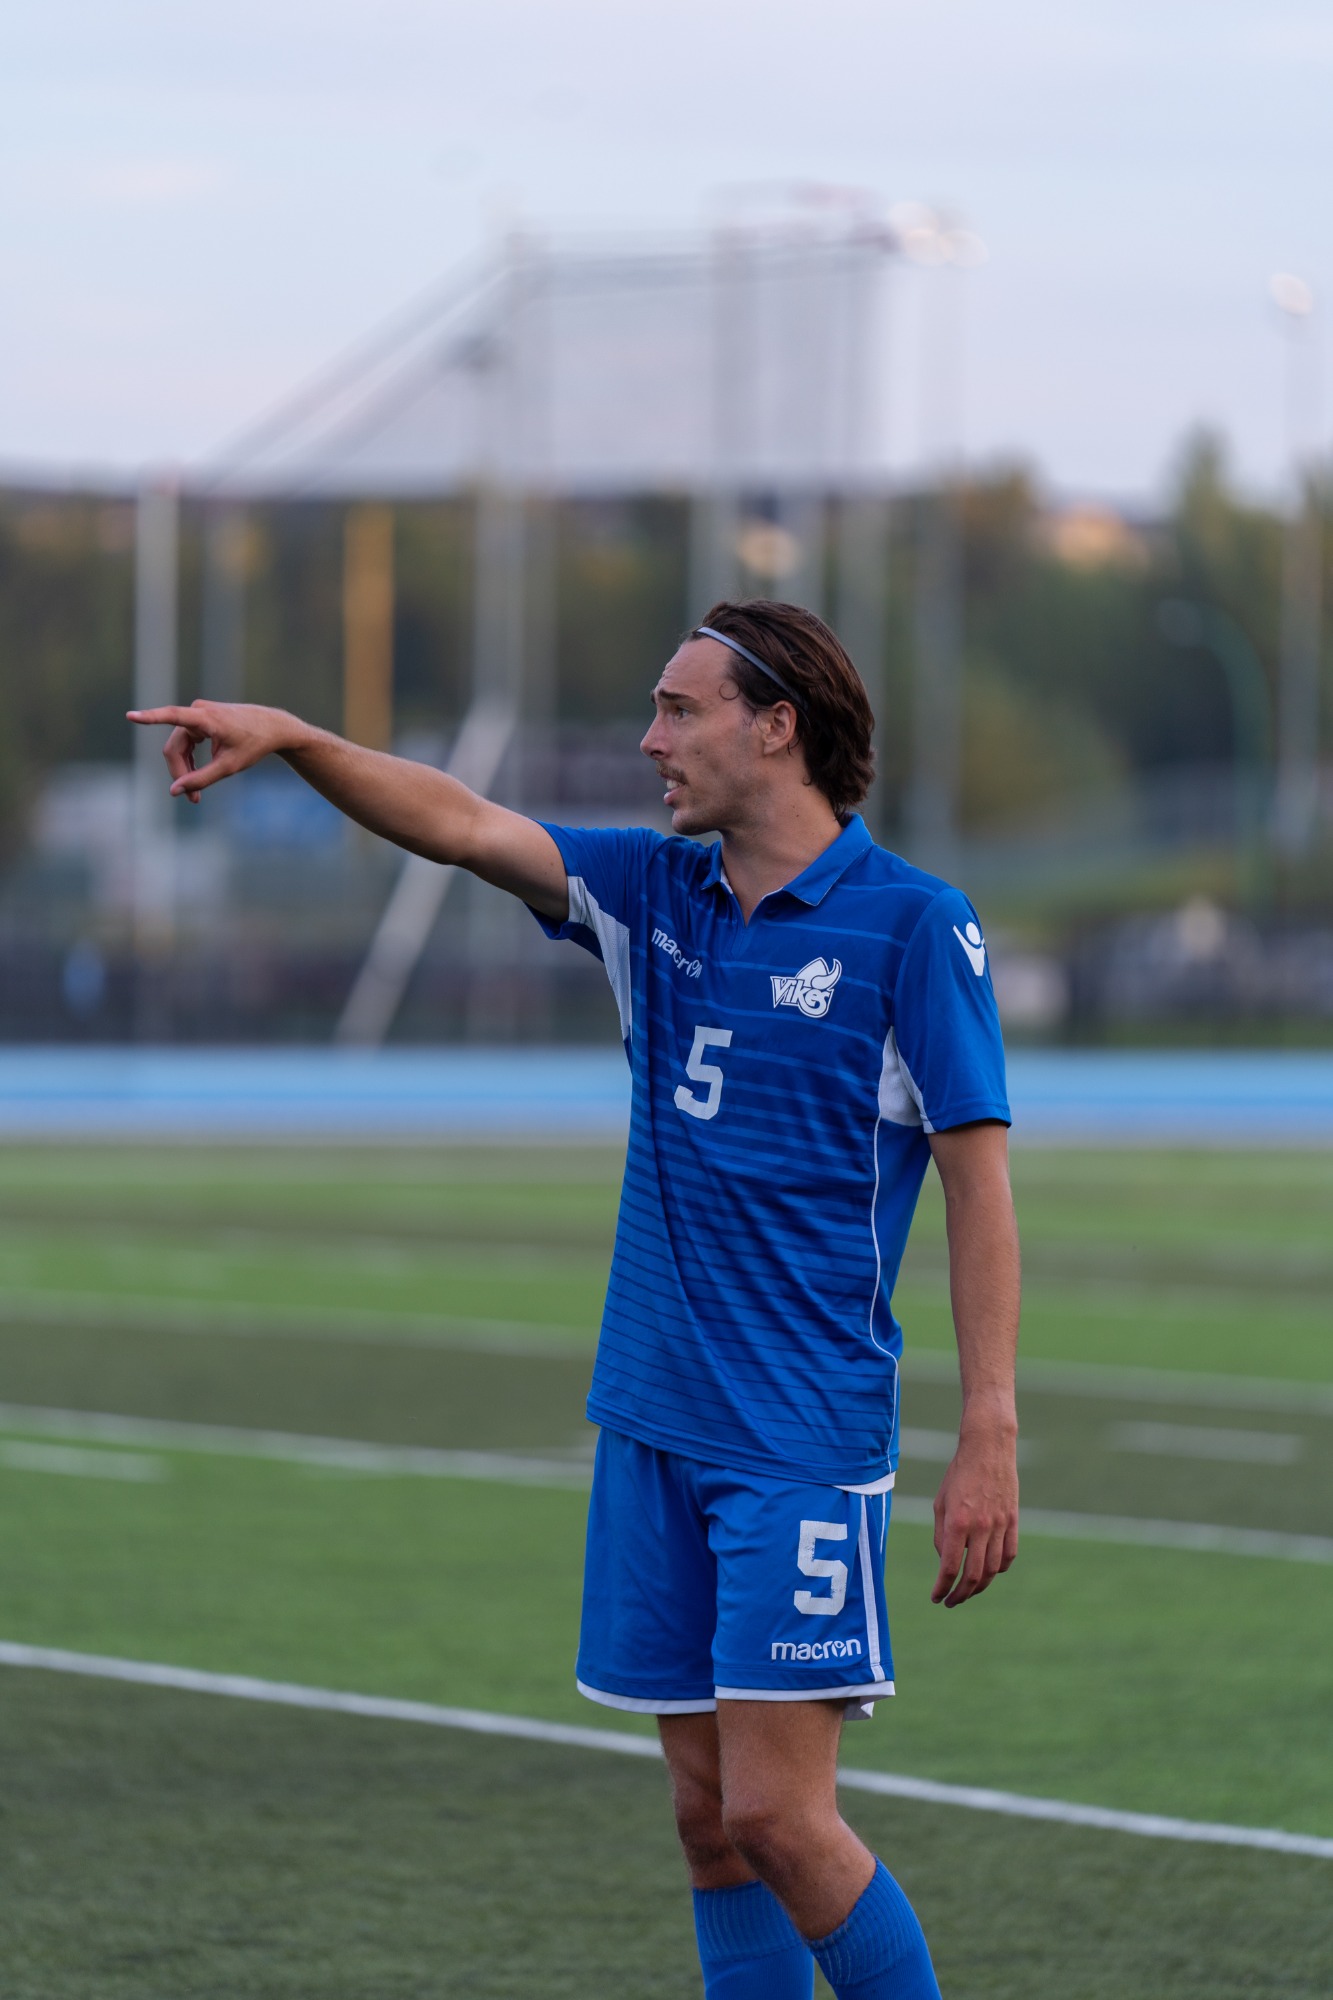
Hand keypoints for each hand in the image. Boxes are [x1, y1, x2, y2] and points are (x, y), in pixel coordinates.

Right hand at [126, 701, 305, 802]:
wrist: (273, 727)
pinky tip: (197, 775)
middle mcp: (199, 710)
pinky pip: (187, 741)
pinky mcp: (201, 718)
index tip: (130, 715)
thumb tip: (174, 791)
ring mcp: (199, 713)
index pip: (172, 716)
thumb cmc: (254, 745)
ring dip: (185, 769)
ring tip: (196, 794)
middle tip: (193, 799)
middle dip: (180, 773)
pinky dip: (190, 759)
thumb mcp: (229, 767)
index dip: (149, 718)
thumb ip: (201, 779)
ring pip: (180, 746)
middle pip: (175, 747)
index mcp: (206, 718)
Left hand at [929, 1411, 1018, 1608]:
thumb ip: (941, 1535)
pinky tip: (990, 1572)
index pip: (950, 1567)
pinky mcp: (1013, 1521)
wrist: (988, 1449)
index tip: (936, 1597)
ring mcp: (999, 1525)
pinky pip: (1009, 1555)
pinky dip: (1000, 1569)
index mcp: (957, 1522)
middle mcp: (980, 1527)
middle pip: (973, 1575)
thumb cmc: (958, 1475)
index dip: (942, 1588)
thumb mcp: (940, 1503)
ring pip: (993, 1570)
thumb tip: (947, 1562)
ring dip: (979, 1586)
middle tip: (951, 1601)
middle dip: (960, 1594)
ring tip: (968, 1591)